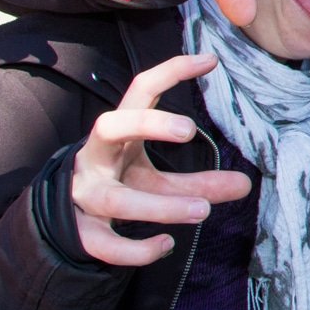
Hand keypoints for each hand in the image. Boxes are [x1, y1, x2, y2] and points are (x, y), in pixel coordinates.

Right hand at [71, 54, 251, 266]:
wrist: (63, 221)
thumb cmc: (119, 186)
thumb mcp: (157, 179)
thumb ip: (199, 182)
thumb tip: (246, 185)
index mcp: (117, 133)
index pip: (140, 90)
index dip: (172, 71)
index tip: (211, 60)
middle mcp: (95, 156)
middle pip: (110, 126)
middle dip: (147, 124)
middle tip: (190, 130)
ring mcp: (84, 194)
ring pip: (116, 197)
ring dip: (161, 205)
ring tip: (202, 209)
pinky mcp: (81, 232)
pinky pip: (105, 243)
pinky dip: (135, 249)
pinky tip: (165, 245)